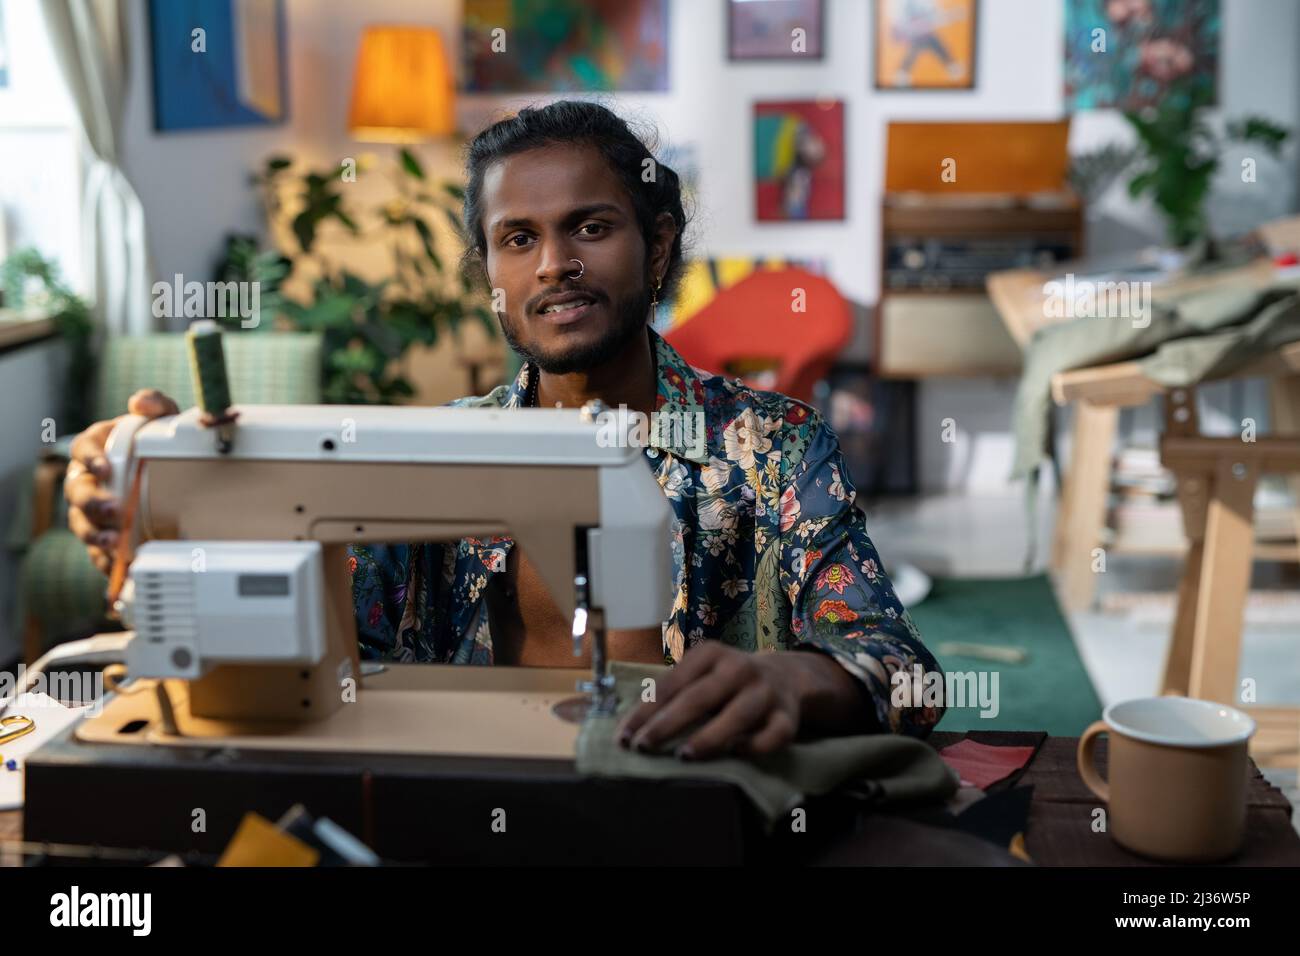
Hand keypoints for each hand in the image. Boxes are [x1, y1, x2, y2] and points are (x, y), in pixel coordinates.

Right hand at [65, 389, 178, 573]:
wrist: (172, 473)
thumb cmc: (157, 442)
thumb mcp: (164, 417)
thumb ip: (156, 403)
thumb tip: (140, 402)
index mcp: (95, 448)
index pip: (81, 449)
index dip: (89, 459)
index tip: (105, 468)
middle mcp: (87, 479)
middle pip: (77, 492)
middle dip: (92, 502)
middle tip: (115, 510)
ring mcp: (91, 509)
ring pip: (81, 523)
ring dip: (94, 534)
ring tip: (114, 543)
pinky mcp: (103, 533)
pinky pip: (95, 550)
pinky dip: (104, 559)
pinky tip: (117, 565)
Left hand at [615, 642, 804, 759]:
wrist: (786, 677)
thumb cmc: (727, 682)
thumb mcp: (701, 675)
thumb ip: (673, 695)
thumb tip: (631, 731)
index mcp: (710, 654)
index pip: (671, 684)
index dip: (645, 712)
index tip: (624, 737)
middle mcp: (738, 668)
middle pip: (699, 698)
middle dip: (668, 724)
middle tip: (643, 747)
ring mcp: (765, 692)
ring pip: (737, 715)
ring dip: (708, 737)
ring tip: (683, 755)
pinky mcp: (788, 716)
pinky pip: (773, 735)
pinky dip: (754, 746)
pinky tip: (735, 755)